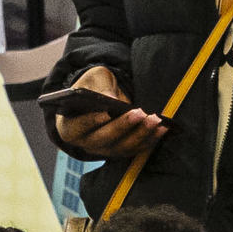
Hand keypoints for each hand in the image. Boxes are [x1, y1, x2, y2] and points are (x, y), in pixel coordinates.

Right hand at [48, 66, 164, 161]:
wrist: (101, 100)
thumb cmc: (93, 87)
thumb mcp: (94, 79)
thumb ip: (100, 86)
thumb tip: (110, 98)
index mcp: (69, 127)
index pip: (77, 128)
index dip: (90, 122)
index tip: (105, 113)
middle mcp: (86, 144)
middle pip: (104, 139)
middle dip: (123, 126)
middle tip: (139, 113)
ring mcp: (104, 151)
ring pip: (123, 147)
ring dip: (141, 134)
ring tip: (155, 120)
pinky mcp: (121, 151)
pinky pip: (136, 148)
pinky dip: (150, 139)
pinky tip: (163, 127)